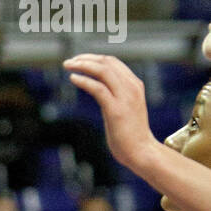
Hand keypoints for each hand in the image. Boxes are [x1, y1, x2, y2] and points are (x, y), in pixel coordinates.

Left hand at [63, 54, 155, 171]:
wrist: (141, 152)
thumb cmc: (131, 135)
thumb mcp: (124, 109)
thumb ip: (114, 97)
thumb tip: (99, 91)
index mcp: (134, 84)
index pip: (113, 62)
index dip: (94, 58)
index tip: (79, 61)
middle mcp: (131, 86)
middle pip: (106, 62)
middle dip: (86, 59)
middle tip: (69, 62)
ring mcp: (125, 97)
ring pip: (102, 71)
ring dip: (83, 65)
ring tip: (68, 66)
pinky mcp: (116, 110)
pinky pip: (98, 88)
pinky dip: (84, 81)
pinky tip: (73, 79)